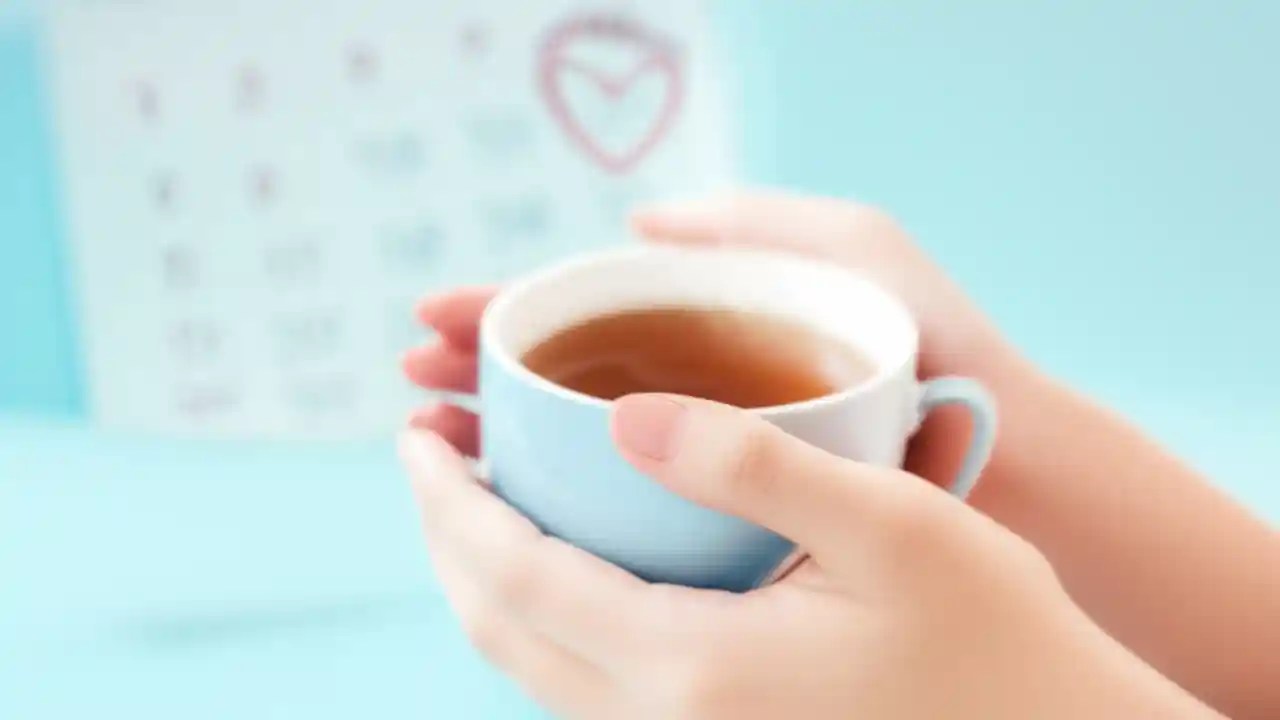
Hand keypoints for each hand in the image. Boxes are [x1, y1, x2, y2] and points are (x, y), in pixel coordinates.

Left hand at [400, 396, 1217, 718]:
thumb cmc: (997, 639)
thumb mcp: (893, 526)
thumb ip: (752, 466)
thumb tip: (623, 418)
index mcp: (694, 665)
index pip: (514, 576)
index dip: (447, 503)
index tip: (415, 436)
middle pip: (498, 628)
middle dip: (444, 536)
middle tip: (429, 452)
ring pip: (529, 667)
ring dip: (481, 578)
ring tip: (473, 499)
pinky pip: (578, 688)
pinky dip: (536, 618)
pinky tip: (559, 566)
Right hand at [402, 190, 1032, 483]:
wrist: (1016, 460)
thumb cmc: (943, 345)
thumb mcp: (855, 249)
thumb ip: (752, 219)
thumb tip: (635, 221)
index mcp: (713, 324)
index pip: (584, 316)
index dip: (504, 317)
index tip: (435, 322)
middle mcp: (700, 390)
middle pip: (564, 381)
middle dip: (481, 379)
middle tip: (412, 390)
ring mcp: (711, 456)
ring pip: (578, 449)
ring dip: (501, 443)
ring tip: (436, 442)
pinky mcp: (729, 518)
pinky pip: (624, 510)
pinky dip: (561, 505)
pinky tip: (513, 513)